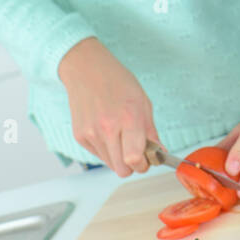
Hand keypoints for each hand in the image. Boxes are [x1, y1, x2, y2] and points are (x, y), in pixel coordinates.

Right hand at [57, 37, 159, 176]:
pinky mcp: (79, 136)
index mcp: (128, 118)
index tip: (147, 160)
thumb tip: (160, 153)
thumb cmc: (117, 82)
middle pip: (122, 170)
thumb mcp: (143, 102)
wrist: (86, 69)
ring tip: (120, 136)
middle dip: (132, 166)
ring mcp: (90, 133)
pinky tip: (106, 131)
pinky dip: (106, 150)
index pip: (135, 159)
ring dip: (118, 158)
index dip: (143, 165)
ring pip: (110, 165)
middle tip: (136, 152)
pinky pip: (98, 156)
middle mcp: (107, 128)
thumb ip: (151, 132)